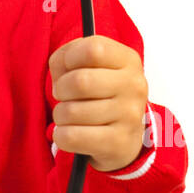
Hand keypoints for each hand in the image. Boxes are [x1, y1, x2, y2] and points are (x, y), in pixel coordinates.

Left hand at [48, 35, 148, 172]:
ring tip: (70, 116)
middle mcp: (134, 86)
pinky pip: (72, 137)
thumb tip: (59, 73)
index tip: (68, 69)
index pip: (92, 50)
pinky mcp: (119, 143)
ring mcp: (130, 115)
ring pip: (72, 112)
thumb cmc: (100, 94)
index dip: (69, 58)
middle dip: (61, 90)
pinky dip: (61, 135)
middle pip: (80, 81)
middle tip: (64, 96)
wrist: (123, 136)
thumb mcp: (88, 66)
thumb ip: (67, 57)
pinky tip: (70, 133)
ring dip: (60, 115)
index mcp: (128, 60)